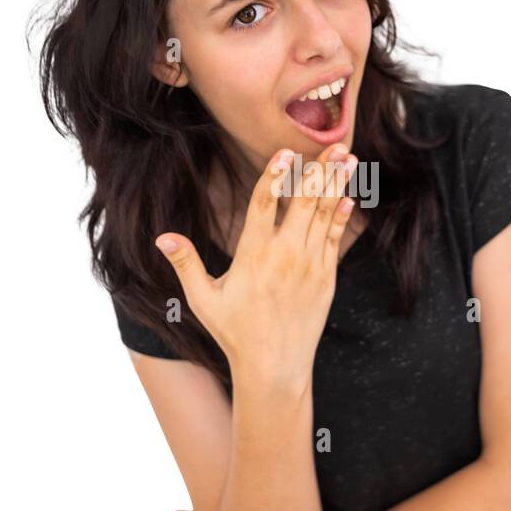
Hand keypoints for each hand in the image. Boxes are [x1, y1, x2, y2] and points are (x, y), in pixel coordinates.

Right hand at [154, 142, 357, 375]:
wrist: (274, 367)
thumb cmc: (233, 332)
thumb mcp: (203, 299)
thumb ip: (186, 264)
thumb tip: (162, 237)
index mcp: (253, 256)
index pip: (264, 206)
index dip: (274, 177)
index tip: (285, 153)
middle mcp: (284, 256)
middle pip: (304, 203)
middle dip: (319, 170)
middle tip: (333, 143)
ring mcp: (309, 266)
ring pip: (324, 215)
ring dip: (335, 184)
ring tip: (346, 157)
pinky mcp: (325, 278)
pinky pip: (335, 239)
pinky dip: (341, 215)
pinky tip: (348, 194)